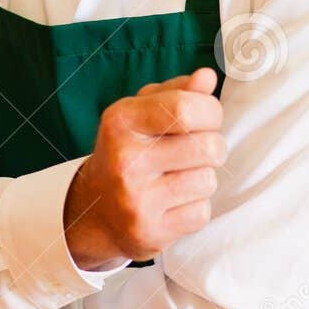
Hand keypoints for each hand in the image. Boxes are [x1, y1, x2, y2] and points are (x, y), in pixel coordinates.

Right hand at [63, 68, 227, 269]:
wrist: (95, 210)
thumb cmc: (129, 151)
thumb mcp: (141, 113)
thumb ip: (176, 92)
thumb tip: (207, 77)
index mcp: (121, 120)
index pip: (187, 108)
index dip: (210, 112)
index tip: (206, 118)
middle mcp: (125, 158)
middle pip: (207, 146)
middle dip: (213, 147)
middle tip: (196, 151)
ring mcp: (135, 198)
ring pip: (208, 180)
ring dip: (202, 178)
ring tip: (179, 177)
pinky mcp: (149, 230)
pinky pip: (201, 213)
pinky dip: (195, 207)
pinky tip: (173, 203)